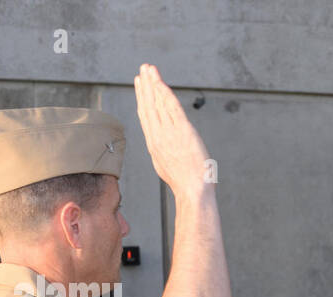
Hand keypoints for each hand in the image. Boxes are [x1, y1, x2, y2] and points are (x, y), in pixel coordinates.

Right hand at [133, 64, 212, 196]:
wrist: (192, 191)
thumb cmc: (185, 184)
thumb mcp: (168, 167)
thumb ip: (165, 152)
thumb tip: (164, 148)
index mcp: (155, 144)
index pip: (146, 116)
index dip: (142, 98)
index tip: (140, 85)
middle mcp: (159, 135)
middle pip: (149, 105)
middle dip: (145, 86)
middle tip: (142, 69)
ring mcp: (169, 132)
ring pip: (158, 103)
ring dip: (154, 83)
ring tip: (149, 69)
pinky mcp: (183, 131)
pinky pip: (171, 107)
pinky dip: (165, 93)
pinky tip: (162, 82)